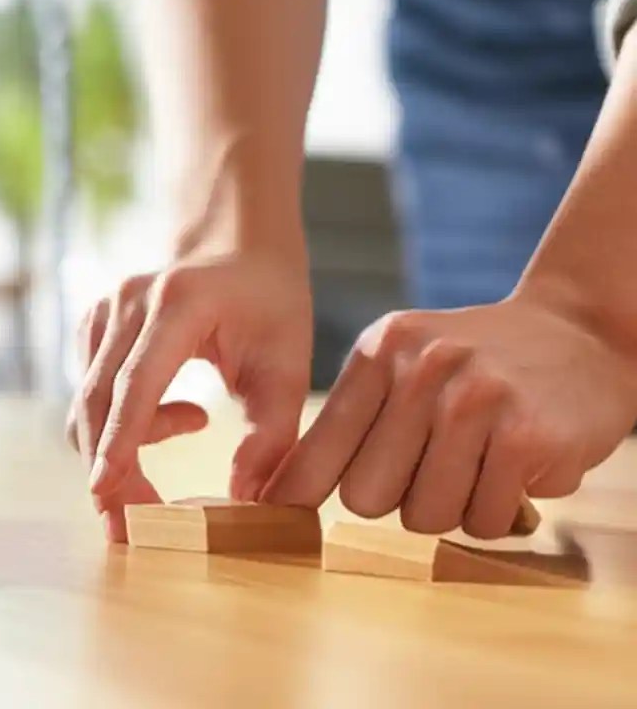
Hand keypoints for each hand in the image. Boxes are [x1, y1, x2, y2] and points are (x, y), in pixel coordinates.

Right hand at [66, 251, 312, 540]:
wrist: (235, 240)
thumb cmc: (269, 301)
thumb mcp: (288, 365)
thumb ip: (272, 436)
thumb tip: (245, 500)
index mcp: (178, 304)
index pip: (136, 384)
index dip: (119, 442)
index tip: (105, 494)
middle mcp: (127, 303)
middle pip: (98, 403)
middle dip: (109, 471)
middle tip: (130, 529)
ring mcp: (102, 311)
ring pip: (88, 404)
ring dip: (121, 449)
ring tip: (187, 438)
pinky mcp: (92, 327)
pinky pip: (92, 393)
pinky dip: (124, 423)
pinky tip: (183, 412)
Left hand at [261, 296, 636, 537]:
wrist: (581, 331)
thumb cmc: (479, 362)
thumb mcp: (407, 360)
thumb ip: (354, 416)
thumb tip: (278, 490)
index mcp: (381, 352)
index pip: (320, 446)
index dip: (296, 490)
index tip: (272, 517)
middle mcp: (423, 371)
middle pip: (367, 497)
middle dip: (398, 500)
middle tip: (436, 468)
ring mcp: (477, 402)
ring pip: (427, 516)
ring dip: (454, 508)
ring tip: (480, 464)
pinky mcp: (528, 437)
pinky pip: (485, 520)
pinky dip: (501, 510)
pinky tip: (517, 467)